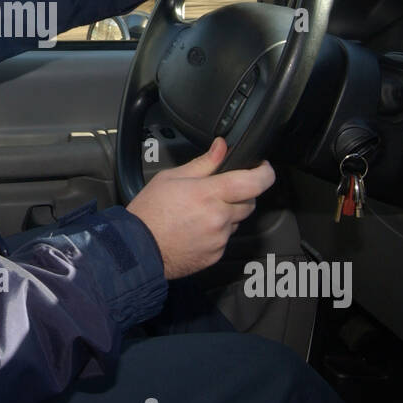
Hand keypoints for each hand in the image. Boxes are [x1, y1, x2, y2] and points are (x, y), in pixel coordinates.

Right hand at [127, 136, 275, 279]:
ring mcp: (219, 239)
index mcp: (209, 194)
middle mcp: (218, 217)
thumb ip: (204, 163)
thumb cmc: (150, 212)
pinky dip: (217, 232)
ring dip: (227, 214)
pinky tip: (196, 228)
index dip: (265, 172)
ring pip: (237, 221)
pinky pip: (225, 239)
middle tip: (217, 192)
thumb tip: (221, 147)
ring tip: (199, 213)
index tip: (263, 167)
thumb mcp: (172, 178)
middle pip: (250, 202)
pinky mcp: (216, 255)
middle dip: (240, 194)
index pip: (254, 182)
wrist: (138, 248)